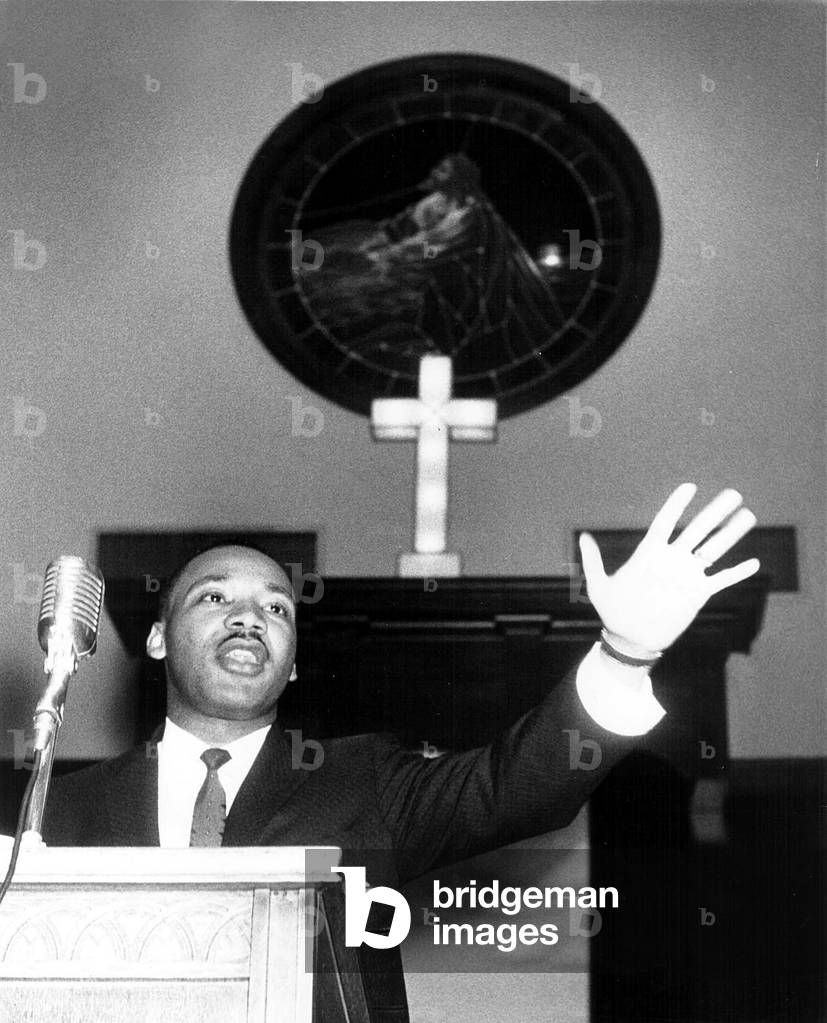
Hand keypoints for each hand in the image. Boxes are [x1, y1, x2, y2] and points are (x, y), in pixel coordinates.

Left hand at [579, 483, 759, 652]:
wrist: (630, 640)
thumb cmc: (613, 612)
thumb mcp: (599, 586)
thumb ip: (593, 561)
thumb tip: (582, 536)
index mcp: (649, 553)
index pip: (666, 522)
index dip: (677, 505)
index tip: (689, 487)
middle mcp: (671, 560)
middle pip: (697, 530)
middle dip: (715, 512)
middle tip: (733, 494)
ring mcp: (686, 575)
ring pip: (713, 549)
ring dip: (731, 534)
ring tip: (748, 516)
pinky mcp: (697, 594)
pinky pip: (721, 580)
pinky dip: (736, 573)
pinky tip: (753, 563)